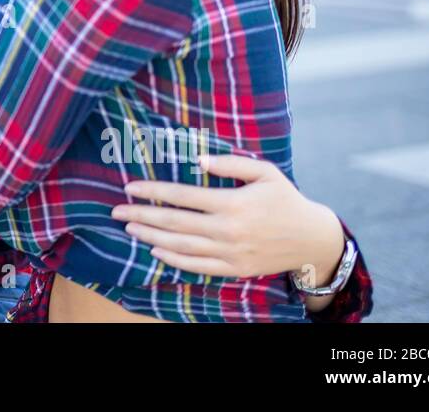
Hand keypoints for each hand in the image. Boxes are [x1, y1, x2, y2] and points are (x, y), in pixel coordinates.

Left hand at [111, 153, 345, 297]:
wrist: (311, 238)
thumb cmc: (284, 199)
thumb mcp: (264, 172)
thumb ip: (230, 163)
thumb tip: (198, 160)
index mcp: (233, 203)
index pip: (183, 196)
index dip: (154, 191)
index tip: (130, 187)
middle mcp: (229, 230)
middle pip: (175, 223)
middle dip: (142, 216)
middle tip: (117, 211)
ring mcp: (231, 252)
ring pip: (181, 247)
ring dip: (151, 238)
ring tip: (129, 228)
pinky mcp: (234, 268)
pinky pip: (197, 266)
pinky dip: (173, 259)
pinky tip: (155, 250)